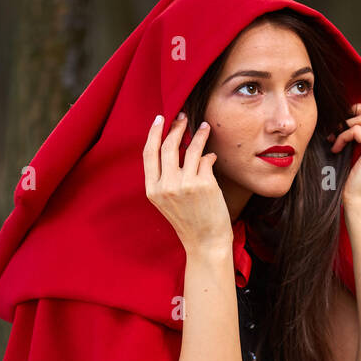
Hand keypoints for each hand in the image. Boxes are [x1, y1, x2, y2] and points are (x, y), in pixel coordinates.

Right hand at [143, 113, 232, 252]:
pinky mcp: (205, 184)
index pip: (149, 153)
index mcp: (153, 190)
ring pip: (191, 149)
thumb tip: (176, 144)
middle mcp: (167, 186)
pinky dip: (209, 156)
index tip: (160, 118)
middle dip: (177, 128)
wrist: (206, 242)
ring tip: (205, 127)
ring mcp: (186, 185)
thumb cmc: (188, 221)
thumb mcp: (167, 201)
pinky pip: (206, 160)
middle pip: (168, 146)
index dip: (154, 133)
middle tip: (184, 118)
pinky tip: (211, 157)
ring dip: (199, 135)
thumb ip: (166, 177)